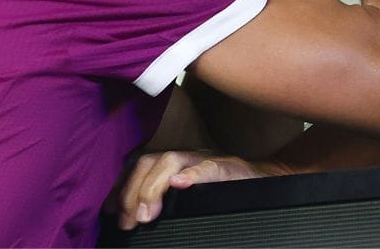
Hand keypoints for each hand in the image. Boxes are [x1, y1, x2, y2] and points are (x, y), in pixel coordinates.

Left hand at [117, 150, 287, 229]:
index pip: (139, 166)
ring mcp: (208, 160)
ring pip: (172, 161)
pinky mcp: (230, 167)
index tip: (109, 214)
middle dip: (133, 191)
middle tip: (129, 222)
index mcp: (175, 165)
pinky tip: (181, 184)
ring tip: (146, 214)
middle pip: (150, 161)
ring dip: (154, 187)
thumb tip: (134, 219)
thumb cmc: (226, 193)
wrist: (269, 183)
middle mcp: (188, 158)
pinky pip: (210, 167)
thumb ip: (164, 202)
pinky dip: (194, 175)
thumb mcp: (190, 199)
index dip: (121, 188)